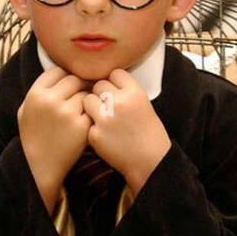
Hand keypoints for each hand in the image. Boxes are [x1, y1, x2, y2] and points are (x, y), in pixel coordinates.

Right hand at [18, 66, 90, 213]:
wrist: (39, 167)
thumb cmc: (33, 137)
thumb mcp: (26, 110)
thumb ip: (39, 90)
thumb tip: (58, 72)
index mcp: (35, 94)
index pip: (57, 71)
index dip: (64, 78)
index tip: (67, 87)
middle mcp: (50, 100)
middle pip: (74, 79)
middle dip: (78, 88)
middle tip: (79, 98)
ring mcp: (67, 112)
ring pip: (86, 94)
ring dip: (86, 101)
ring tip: (79, 113)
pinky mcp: (81, 126)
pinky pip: (92, 111)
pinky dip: (90, 116)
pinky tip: (84, 125)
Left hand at [81, 70, 170, 194]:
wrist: (149, 162)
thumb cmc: (149, 134)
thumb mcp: (144, 105)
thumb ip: (126, 92)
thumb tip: (107, 82)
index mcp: (135, 93)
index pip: (115, 73)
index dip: (114, 82)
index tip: (116, 91)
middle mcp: (120, 102)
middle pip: (99, 85)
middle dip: (101, 94)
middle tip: (108, 106)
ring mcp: (105, 119)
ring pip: (87, 100)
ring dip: (92, 107)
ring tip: (103, 118)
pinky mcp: (95, 134)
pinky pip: (86, 122)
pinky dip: (92, 127)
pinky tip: (104, 135)